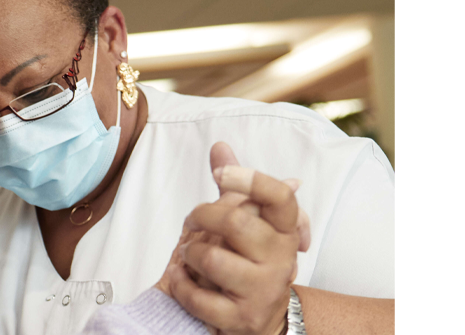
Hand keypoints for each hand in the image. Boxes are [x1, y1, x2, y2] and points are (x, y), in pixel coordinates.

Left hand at [170, 142, 302, 334]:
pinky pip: (199, 297)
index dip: (250, 179)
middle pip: (235, 221)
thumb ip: (233, 187)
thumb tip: (220, 147)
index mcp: (284, 230)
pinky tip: (181, 278)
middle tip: (191, 222)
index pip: (280, 197)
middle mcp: (281, 259)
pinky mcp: (242, 319)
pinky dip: (180, 285)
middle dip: (200, 216)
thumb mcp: (245, 223)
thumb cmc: (246, 261)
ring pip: (213, 259)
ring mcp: (262, 291)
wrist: (259, 319)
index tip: (221, 176)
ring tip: (186, 256)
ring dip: (188, 254)